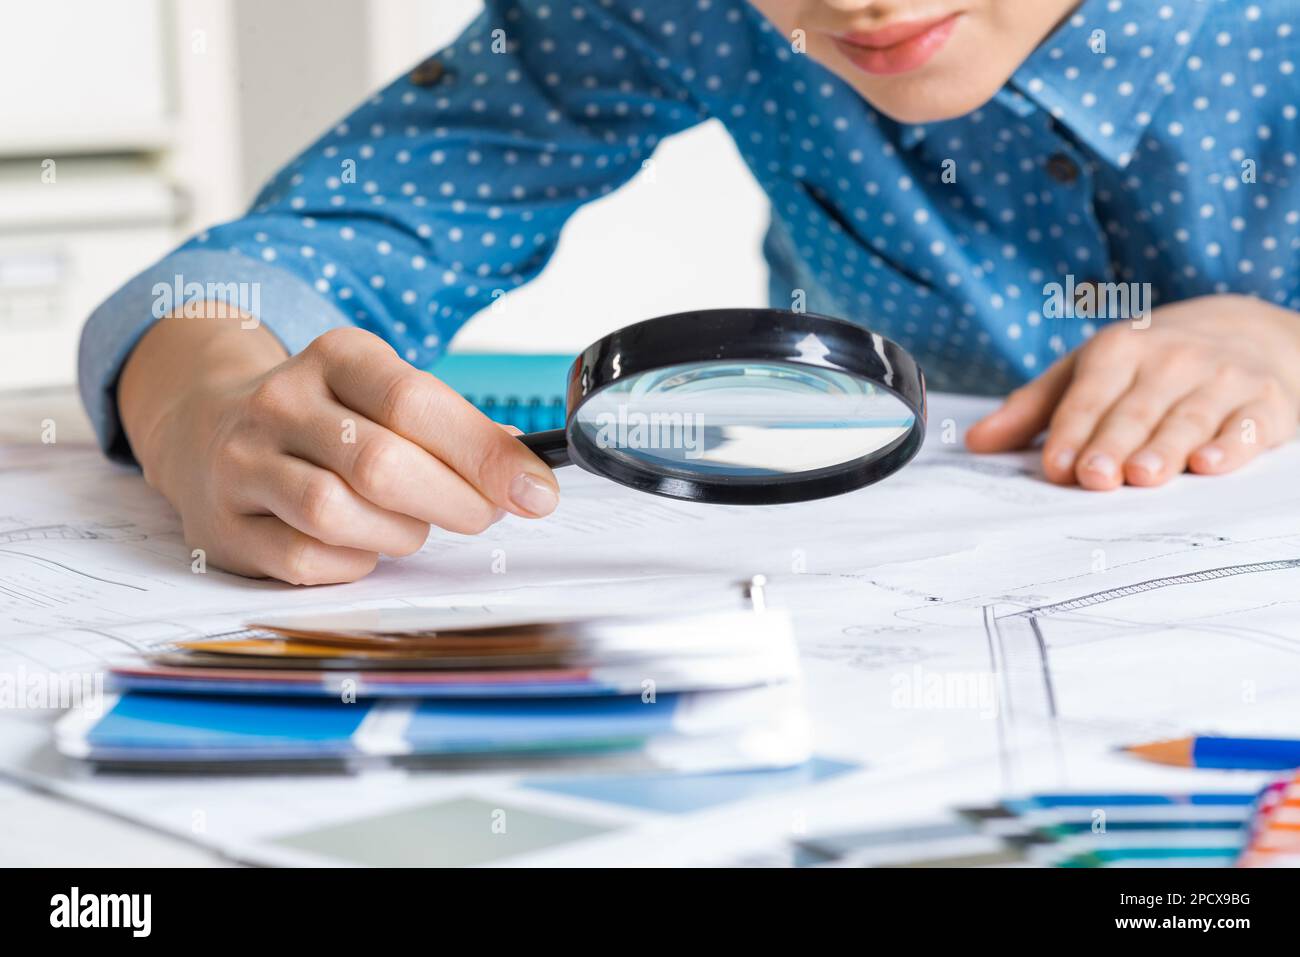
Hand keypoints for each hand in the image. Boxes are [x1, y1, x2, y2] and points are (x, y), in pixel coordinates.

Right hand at [123, 320, 558, 583]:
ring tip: (413, 526)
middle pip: (382, 464)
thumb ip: (452, 427)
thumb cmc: (327, 419)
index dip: (485, 454)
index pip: (417, 402)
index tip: (536, 492)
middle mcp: (281, 402)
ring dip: (401, 534)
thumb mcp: (385, 394)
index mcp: (336, 356)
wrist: (206, 427)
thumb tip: (524, 471)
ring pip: (338, 514)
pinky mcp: (225, 526)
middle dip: (453, 501)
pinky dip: (355, 562)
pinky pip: (308, 560)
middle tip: (483, 515)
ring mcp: (244, 464)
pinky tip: (363, 545)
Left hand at [965, 295, 1299, 488]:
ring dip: (1165, 449)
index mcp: (1120, 350)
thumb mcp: (1087, 370)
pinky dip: (1230, 446)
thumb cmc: (1148, 363)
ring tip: (1143, 476)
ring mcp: (1221, 380)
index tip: (1055, 466)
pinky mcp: (1264, 404)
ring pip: (1188, 420)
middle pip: (1136, 412)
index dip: (1072, 432)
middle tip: (1094, 478)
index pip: (1089, 396)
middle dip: (1113, 445)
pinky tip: (1209, 465)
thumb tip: (975, 442)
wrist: (1247, 330)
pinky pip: (1246, 428)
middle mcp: (1171, 360)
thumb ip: (1033, 408)